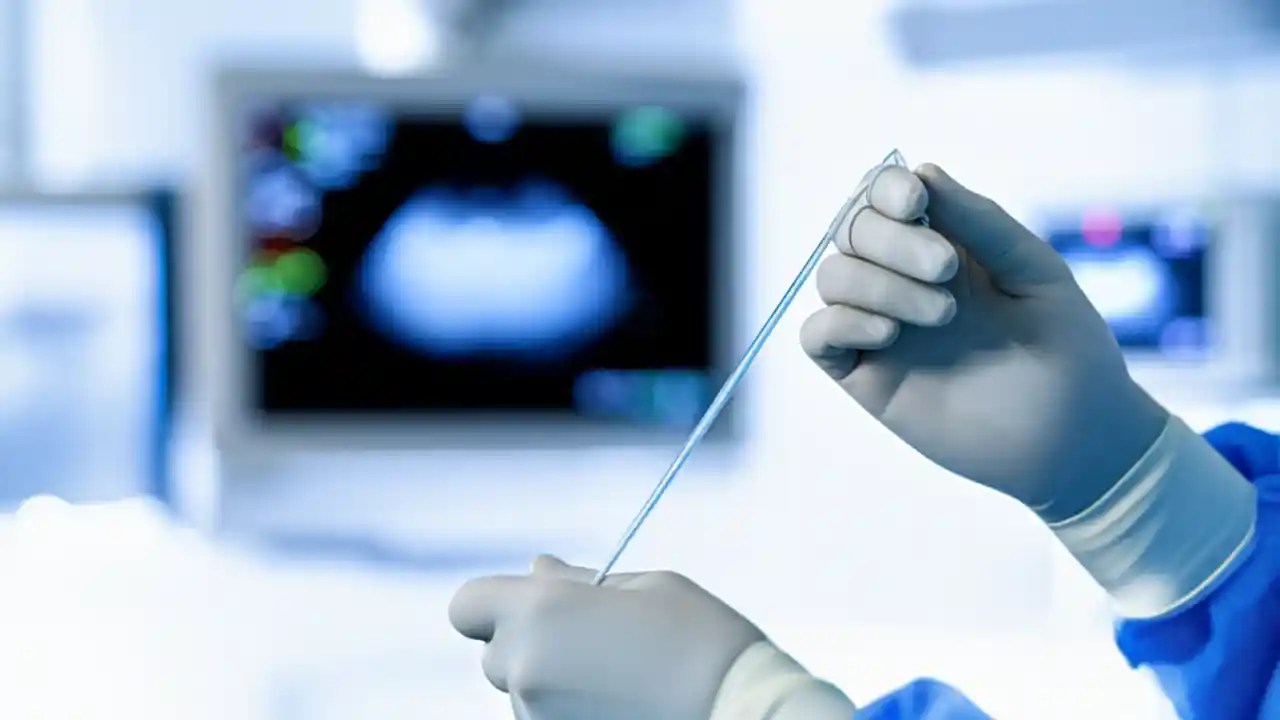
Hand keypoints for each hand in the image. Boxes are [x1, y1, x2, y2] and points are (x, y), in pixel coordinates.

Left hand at [449, 557, 853, 719]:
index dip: (491, 602)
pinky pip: (547, 716)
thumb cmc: (698, 637)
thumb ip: (577, 581)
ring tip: (622, 672)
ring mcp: (536, 715)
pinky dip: (571, 706)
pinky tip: (622, 698)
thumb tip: (536, 568)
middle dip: (529, 641)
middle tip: (593, 635)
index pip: (466, 606)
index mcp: (539, 612)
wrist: (740, 713)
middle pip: (494, 653)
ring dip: (554, 677)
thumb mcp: (643, 587)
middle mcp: (524, 668)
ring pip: (523, 690)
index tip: (531, 603)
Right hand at [799, 164, 1168, 519]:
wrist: (1073, 439)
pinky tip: (889, 334)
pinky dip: (842, 321)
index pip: (884, 196)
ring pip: (833, 277)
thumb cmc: (1067, 351)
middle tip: (948, 271)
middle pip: (852, 229)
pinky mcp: (865, 375)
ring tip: (942, 315)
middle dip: (892, 240)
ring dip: (879, 283)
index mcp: (943, 244)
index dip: (885, 189)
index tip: (917, 203)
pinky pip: (818, 334)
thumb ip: (980, 222)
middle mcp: (902, 279)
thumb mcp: (1033, 272)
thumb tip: (923, 170)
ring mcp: (880, 327)